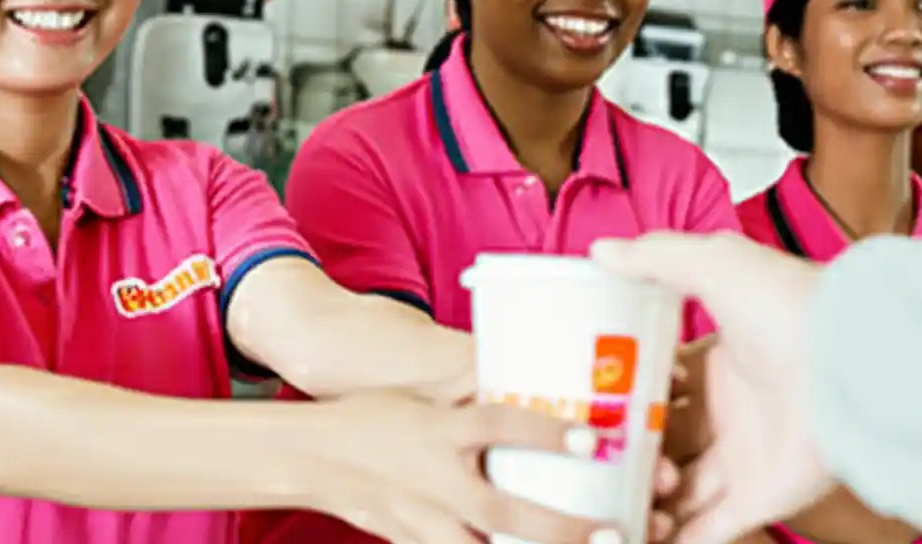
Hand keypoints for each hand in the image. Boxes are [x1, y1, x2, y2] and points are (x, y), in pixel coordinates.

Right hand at [303, 390, 679, 543]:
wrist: (308, 457)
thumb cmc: (373, 419)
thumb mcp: (424, 402)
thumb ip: (473, 408)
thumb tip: (533, 392)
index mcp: (439, 430)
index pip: (498, 424)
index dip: (548, 432)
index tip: (595, 441)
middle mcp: (434, 478)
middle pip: (501, 509)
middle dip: (560, 528)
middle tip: (612, 533)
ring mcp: (421, 518)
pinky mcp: (410, 543)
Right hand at [590, 232, 835, 543]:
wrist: (854, 361)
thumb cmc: (792, 306)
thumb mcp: (714, 264)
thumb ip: (655, 257)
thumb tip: (602, 249)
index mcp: (721, 362)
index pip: (662, 384)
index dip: (626, 392)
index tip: (590, 395)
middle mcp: (733, 412)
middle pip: (665, 440)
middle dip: (627, 448)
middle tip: (588, 451)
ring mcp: (747, 458)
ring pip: (681, 489)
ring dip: (642, 495)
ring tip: (600, 497)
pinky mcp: (762, 497)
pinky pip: (710, 528)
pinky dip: (673, 537)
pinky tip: (632, 533)